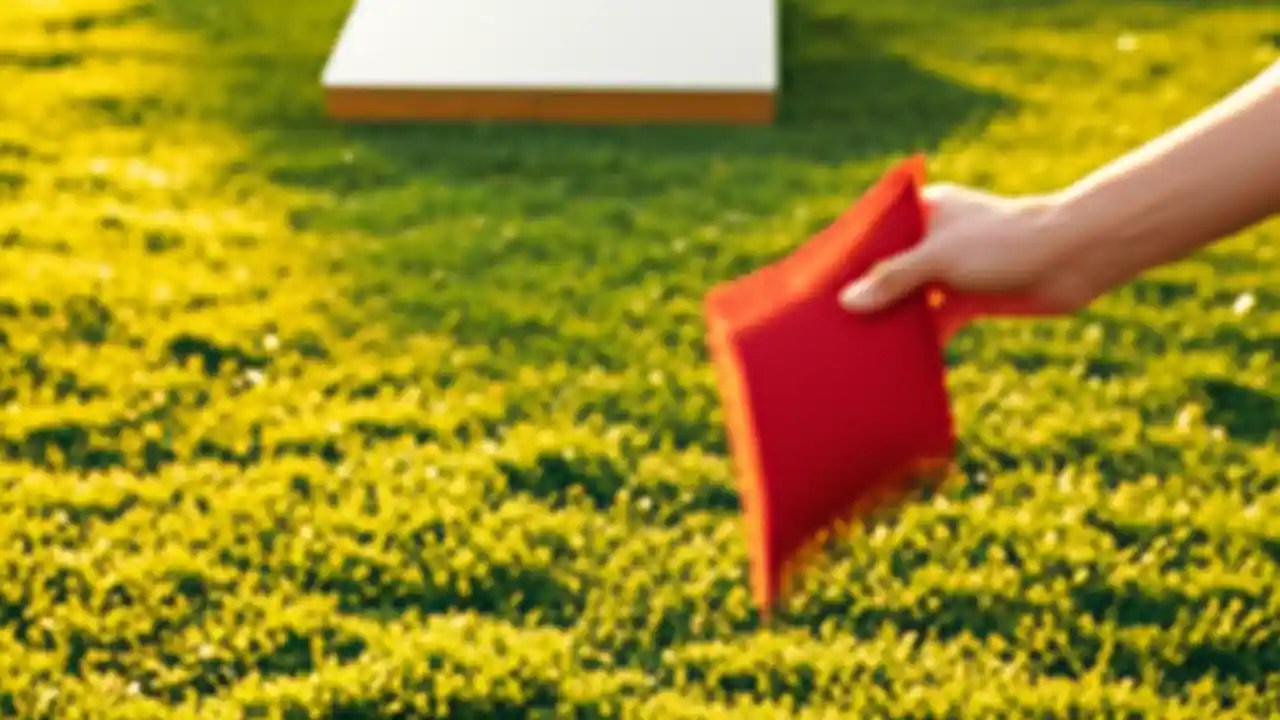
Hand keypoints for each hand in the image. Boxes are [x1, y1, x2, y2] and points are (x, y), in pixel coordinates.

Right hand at [839, 183, 1100, 341]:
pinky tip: (894, 367)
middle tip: (823, 323)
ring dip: (887, 323)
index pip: (871, 234)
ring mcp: (952, 272)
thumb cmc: (1005, 242)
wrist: (1074, 258)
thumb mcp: (940, 257)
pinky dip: (918, 344)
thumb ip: (893, 279)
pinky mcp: (971, 300)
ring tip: (849, 348)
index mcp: (922, 212)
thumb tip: (848, 304)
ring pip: (908, 301)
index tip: (812, 283)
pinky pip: (934, 325)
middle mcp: (933, 241)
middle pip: (886, 271)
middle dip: (861, 297)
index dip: (843, 258)